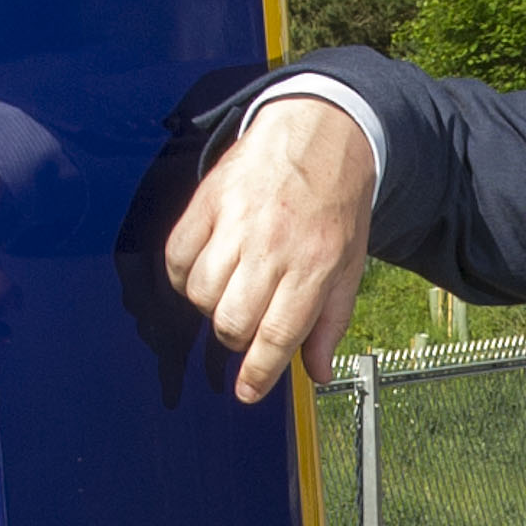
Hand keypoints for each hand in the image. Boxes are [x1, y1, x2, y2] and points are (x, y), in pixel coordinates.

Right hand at [160, 94, 373, 405]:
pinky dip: (183, 273)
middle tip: (244, 327)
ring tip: (228, 292)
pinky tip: (202, 270)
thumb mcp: (348, 266)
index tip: (247, 392)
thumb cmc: (335, 204)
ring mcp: (235, 221)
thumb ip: (330, 322)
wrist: (321, 132)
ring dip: (209, 305)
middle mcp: (272, 246)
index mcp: (313, 266)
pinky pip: (177, 255)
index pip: (276, 336)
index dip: (257, 374)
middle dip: (234, 338)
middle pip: (231, 321)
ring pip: (200, 293)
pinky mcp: (208, 201)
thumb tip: (317, 373)